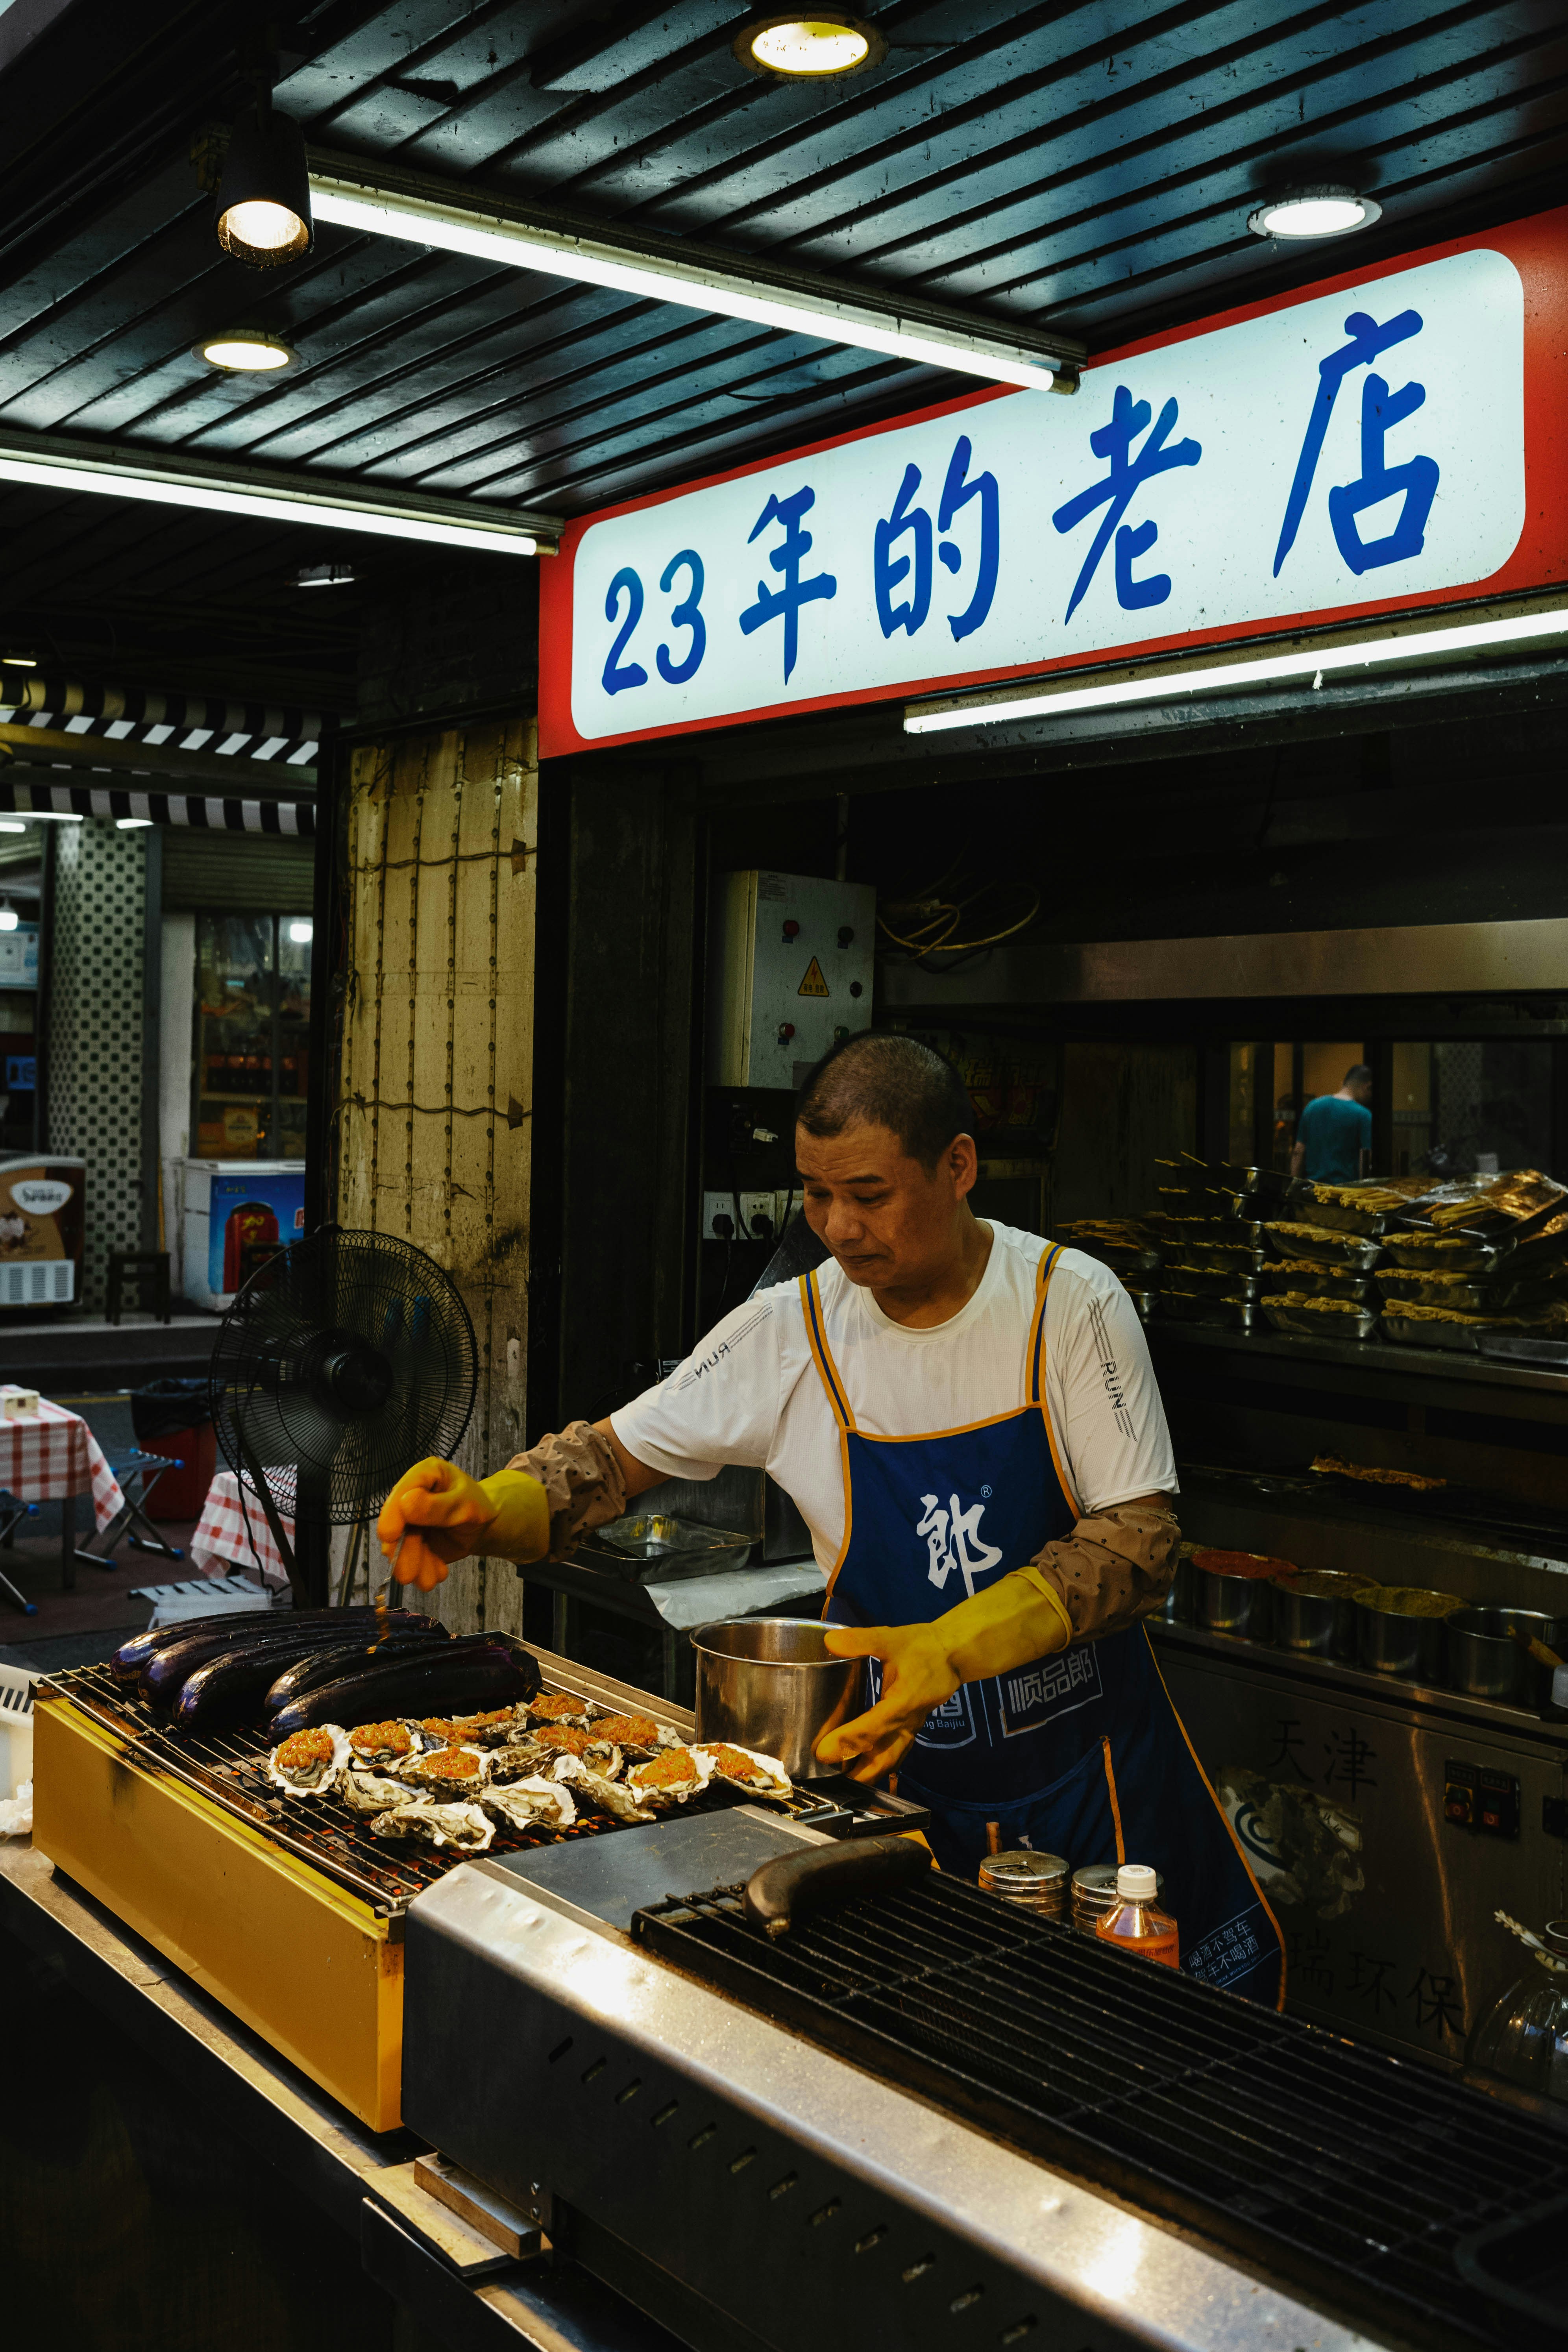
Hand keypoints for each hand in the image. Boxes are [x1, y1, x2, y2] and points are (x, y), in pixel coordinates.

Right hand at [377, 1459, 497, 1591]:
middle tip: (408, 1575)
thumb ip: (438, 1506)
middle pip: (397, 1523)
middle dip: (403, 1552)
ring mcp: (409, 1519)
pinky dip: (422, 1569)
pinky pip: (410, 1557)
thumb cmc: (477, 1506)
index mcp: (425, 1474)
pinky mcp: (411, 1539)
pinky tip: (437, 1573)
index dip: (392, 1514)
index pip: (402, 1492)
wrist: (484, 1526)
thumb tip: (405, 1503)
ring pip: (400, 1545)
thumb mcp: (465, 1505)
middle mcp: (411, 1495)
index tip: (389, 1536)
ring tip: (429, 1580)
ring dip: (412, 1566)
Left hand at [813, 1623, 959, 1782]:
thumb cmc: (924, 1646)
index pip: (871, 1728)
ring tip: (844, 1780)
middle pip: (883, 1759)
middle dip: (857, 1773)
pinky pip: (896, 1754)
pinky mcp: (912, 1728)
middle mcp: (908, 1722)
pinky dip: (880, 1765)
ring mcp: (912, 1728)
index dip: (847, 1743)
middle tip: (830, 1778)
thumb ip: (860, 1641)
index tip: (823, 1752)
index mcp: (903, 1701)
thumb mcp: (891, 1638)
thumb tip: (830, 1642)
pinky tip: (864, 1767)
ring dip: (869, 1773)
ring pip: (891, 1761)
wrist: (954, 1653)